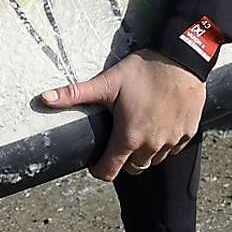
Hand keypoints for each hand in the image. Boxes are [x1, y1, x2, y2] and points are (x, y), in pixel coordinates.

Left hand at [39, 49, 205, 182]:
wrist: (183, 60)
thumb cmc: (144, 70)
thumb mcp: (108, 82)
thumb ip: (76, 94)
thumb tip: (43, 99)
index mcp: (129, 137)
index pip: (109, 171)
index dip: (99, 170)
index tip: (96, 160)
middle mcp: (151, 145)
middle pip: (133, 168)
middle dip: (123, 160)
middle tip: (117, 140)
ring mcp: (172, 141)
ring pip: (154, 160)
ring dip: (144, 153)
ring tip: (137, 131)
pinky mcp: (188, 134)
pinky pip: (174, 149)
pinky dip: (165, 143)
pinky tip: (158, 125)